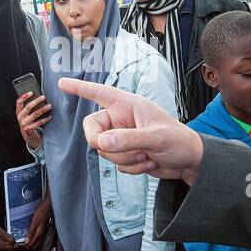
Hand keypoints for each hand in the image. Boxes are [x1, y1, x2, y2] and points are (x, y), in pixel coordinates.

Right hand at [15, 92, 50, 149]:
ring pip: (35, 114)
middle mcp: (20, 117)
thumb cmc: (28, 122)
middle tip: (44, 97)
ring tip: (49, 106)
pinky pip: (38, 123)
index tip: (31, 92)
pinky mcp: (29, 129)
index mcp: (19, 112)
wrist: (28, 136)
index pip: (19, 102)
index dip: (24, 96)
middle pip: (28, 107)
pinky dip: (45, 119)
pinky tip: (49, 116)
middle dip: (36, 101)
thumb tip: (39, 98)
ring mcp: (24, 124)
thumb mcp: (26, 115)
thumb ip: (29, 107)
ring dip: (43, 109)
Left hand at [25, 196, 51, 249]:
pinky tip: (28, 234)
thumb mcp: (35, 221)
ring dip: (29, 242)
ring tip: (22, 238)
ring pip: (35, 242)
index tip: (18, 242)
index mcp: (39, 233)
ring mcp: (42, 233)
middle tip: (20, 241)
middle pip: (33, 246)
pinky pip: (37, 238)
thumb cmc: (42, 211)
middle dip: (26, 245)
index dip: (24, 245)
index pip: (31, 245)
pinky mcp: (42, 230)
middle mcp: (42, 234)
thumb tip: (26, 241)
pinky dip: (32, 238)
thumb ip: (31, 232)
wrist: (48, 206)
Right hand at [57, 77, 203, 186]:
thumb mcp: (155, 137)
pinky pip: (115, 163)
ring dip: (125, 158)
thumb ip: (127, 139)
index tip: (62, 83)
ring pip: (104, 151)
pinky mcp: (125, 154)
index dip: (80, 88)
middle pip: (93, 130)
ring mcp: (122, 138)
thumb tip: (100, 142)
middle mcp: (121, 119)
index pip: (99, 93)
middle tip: (122, 149)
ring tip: (147, 155)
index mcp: (127, 105)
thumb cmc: (178, 140)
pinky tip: (148, 162)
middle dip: (106, 145)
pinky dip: (131, 167)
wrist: (189, 162)